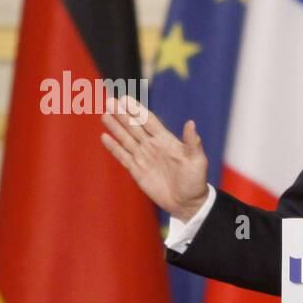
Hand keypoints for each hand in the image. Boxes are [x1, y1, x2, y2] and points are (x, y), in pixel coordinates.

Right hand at [100, 96, 209, 220]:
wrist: (187, 204)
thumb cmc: (195, 181)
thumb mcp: (197, 161)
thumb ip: (192, 143)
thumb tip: (191, 123)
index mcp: (166, 140)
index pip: (148, 121)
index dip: (137, 110)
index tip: (126, 99)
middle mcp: (152, 146)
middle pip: (134, 126)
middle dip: (122, 114)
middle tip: (110, 101)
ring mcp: (143, 158)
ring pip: (126, 139)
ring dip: (115, 127)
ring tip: (104, 115)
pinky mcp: (137, 171)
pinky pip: (123, 157)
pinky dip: (114, 147)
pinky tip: (105, 137)